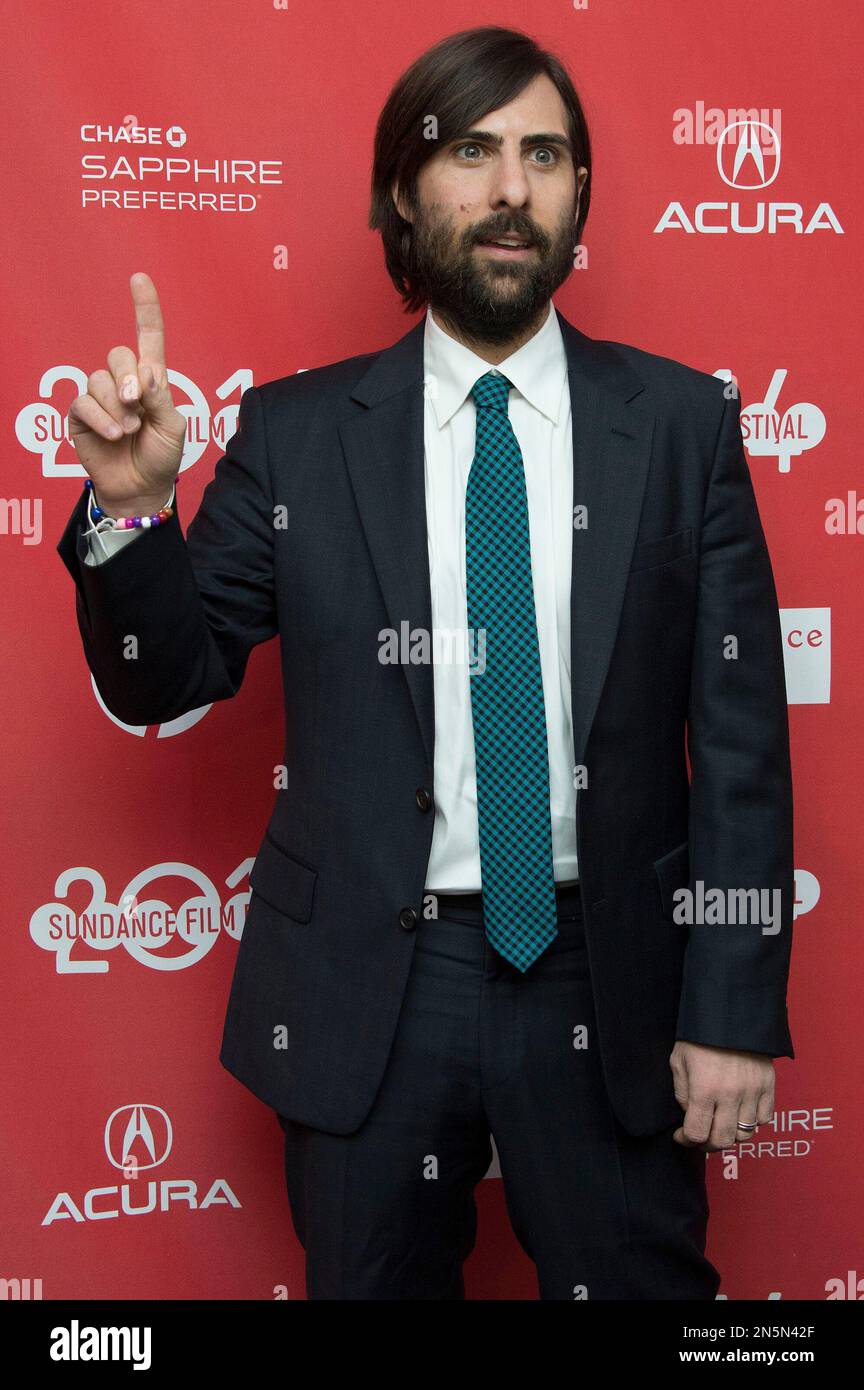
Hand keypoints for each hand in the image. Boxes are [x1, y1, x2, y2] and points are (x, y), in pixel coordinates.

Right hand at [68, 271, 186, 515]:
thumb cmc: (161, 456)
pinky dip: (102, 418)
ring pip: (100, 379)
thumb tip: (144, 373)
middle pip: (118, 355)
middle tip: (137, 405)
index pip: (148, 337)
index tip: (139, 278)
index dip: (145, 308)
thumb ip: (160, 398)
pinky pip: (84, 401)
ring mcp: (101, 398)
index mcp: (152, 380)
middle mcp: (125, 383)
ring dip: (118, 407)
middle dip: (128, 378)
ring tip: (130, 431)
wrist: (141, 488)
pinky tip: (114, 434)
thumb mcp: (173, 427)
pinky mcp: (81, 415)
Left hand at [669, 1040, 774, 1150]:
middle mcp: (730, 1095)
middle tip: (702, 1136)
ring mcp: (752, 1092)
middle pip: (723, 1140)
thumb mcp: (679, 1061)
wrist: (731, 1011)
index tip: (682, 1135)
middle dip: (708, 1144)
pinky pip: (765, 1118)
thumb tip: (690, 1113)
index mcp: (704, 1089)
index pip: (697, 1134)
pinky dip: (753, 1121)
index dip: (687, 1140)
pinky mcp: (768, 1085)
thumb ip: (682, 1092)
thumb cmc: (699, 1035)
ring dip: (731, 1134)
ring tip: (721, 1123)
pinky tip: (741, 1111)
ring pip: (746, 1134)